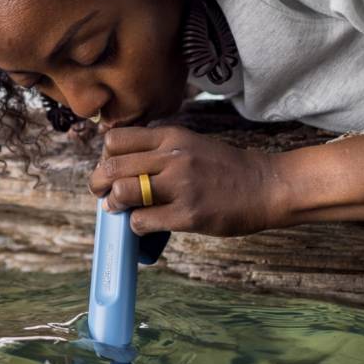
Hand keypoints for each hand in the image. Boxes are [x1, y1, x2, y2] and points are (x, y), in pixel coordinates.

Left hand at [88, 125, 285, 236]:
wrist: (265, 185)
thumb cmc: (224, 168)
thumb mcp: (189, 144)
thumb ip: (157, 150)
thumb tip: (118, 166)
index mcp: (171, 137)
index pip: (116, 140)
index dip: (105, 157)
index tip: (111, 169)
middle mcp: (173, 157)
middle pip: (111, 167)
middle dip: (98, 183)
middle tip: (103, 193)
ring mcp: (181, 186)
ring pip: (122, 193)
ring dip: (114, 204)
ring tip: (121, 209)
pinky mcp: (188, 215)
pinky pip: (142, 221)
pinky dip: (135, 226)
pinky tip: (145, 224)